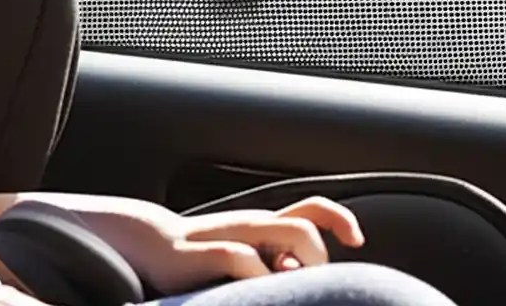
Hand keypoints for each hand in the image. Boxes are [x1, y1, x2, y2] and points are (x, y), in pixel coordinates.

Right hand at [125, 197, 365, 295]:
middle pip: (307, 226)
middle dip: (319, 259)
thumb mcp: (243, 259)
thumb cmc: (198, 259)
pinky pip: (246, 260)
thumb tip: (300, 274)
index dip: (341, 219)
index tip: (356, 240)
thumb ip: (273, 265)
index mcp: (264, 226)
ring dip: (301, 267)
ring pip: (291, 233)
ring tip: (282, 291)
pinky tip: (248, 296)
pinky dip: (260, 280)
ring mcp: (233, 236)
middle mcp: (254, 225)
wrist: (148, 246)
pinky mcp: (209, 252)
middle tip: (303, 287)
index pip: (313, 208)